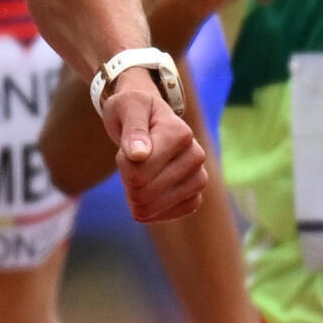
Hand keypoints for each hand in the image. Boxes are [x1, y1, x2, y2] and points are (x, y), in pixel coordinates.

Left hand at [103, 69, 206, 222]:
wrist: (148, 118)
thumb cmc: (134, 110)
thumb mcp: (127, 108)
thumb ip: (132, 129)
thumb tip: (138, 154)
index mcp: (180, 132)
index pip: (139, 169)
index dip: (123, 163)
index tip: (126, 147)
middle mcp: (196, 156)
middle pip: (144, 191)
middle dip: (127, 180)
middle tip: (131, 160)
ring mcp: (199, 178)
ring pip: (152, 207)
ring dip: (135, 195)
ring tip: (140, 172)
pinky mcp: (195, 196)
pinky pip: (169, 215)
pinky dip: (151, 209)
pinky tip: (147, 193)